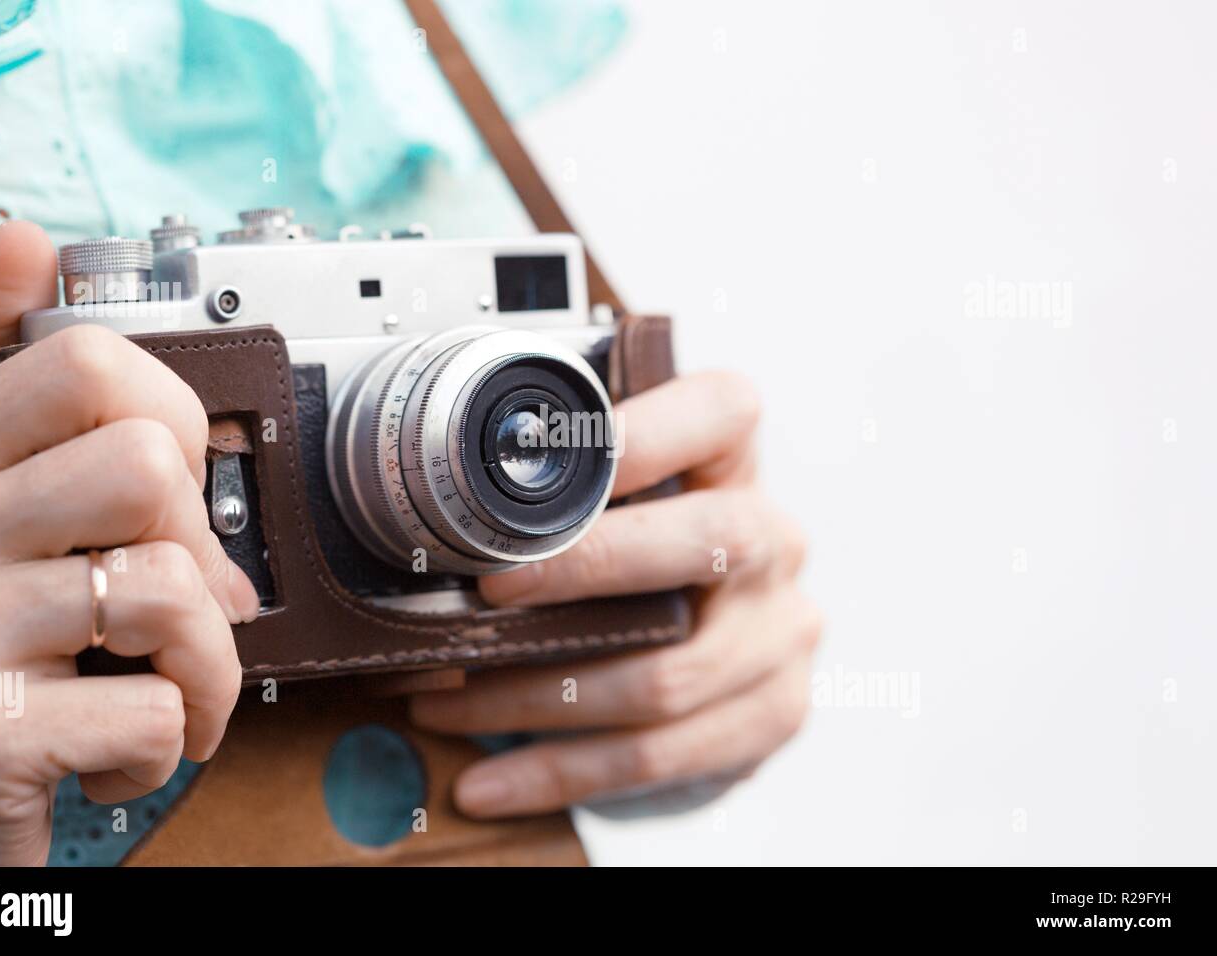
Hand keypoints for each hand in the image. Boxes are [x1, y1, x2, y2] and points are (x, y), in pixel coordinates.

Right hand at [0, 222, 257, 864]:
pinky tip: (115, 763)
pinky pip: (152, 707)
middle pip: (149, 468)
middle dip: (198, 548)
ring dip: (204, 662)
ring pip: (172, 587)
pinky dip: (168, 746)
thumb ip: (4, 401)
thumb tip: (20, 240)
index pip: (86, 365)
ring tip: (162, 692)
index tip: (170, 488)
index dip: (172, 418)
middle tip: (171, 606)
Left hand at [409, 370, 820, 817]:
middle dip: (587, 568)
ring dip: (536, 696)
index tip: (554, 452)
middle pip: (706, 544)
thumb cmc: (639, 555)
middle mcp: (773, 543)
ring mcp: (780, 634)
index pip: (721, 412)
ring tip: (443, 701)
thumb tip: (436, 461)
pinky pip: (658, 758)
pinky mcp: (769, 715)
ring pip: (664, 676)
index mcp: (735, 465)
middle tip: (489, 589)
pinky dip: (560, 773)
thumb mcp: (615, 497)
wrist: (721, 648)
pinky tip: (488, 781)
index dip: (649, 429)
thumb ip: (562, 475)